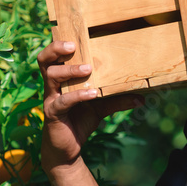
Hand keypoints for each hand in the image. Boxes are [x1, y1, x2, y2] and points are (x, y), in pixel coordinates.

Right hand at [37, 40, 142, 172]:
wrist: (67, 150)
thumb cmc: (80, 122)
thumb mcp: (101, 107)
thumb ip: (117, 100)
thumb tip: (142, 97)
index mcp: (61, 80)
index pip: (54, 56)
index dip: (58, 44)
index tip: (73, 35)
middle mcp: (52, 86)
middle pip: (44, 61)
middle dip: (55, 49)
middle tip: (72, 45)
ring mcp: (50, 99)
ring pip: (50, 77)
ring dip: (69, 70)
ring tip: (87, 69)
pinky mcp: (52, 114)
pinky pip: (62, 101)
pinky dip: (77, 95)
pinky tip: (92, 93)